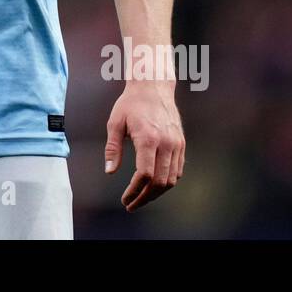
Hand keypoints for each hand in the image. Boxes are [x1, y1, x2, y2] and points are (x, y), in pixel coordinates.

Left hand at [104, 81, 184, 211]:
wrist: (153, 86)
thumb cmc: (130, 103)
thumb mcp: (115, 122)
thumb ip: (112, 148)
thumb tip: (109, 171)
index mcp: (148, 138)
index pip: (145, 175)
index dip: (134, 191)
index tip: (125, 199)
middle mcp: (166, 143)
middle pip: (160, 182)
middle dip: (145, 197)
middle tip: (132, 204)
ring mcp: (176, 143)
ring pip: (172, 179)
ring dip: (157, 193)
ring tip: (142, 198)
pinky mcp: (181, 143)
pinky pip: (178, 170)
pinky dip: (167, 182)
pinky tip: (154, 185)